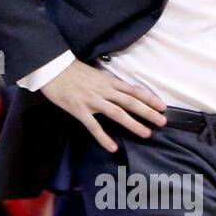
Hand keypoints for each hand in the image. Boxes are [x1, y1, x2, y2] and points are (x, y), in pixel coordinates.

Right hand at [41, 59, 166, 152]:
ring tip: (146, 134)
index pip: (133, 90)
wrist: (52, 68)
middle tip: (162, 121)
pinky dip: (103, 137)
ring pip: (118, 113)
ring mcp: (92, 101)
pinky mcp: (79, 110)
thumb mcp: (94, 74)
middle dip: (148, 112)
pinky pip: (94, 126)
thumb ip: (107, 84)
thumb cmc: (72, 71)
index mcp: (108, 81)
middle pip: (131, 102)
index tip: (162, 106)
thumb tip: (119, 91)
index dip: (149, 98)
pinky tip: (112, 147)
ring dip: (133, 124)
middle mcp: (104, 91)